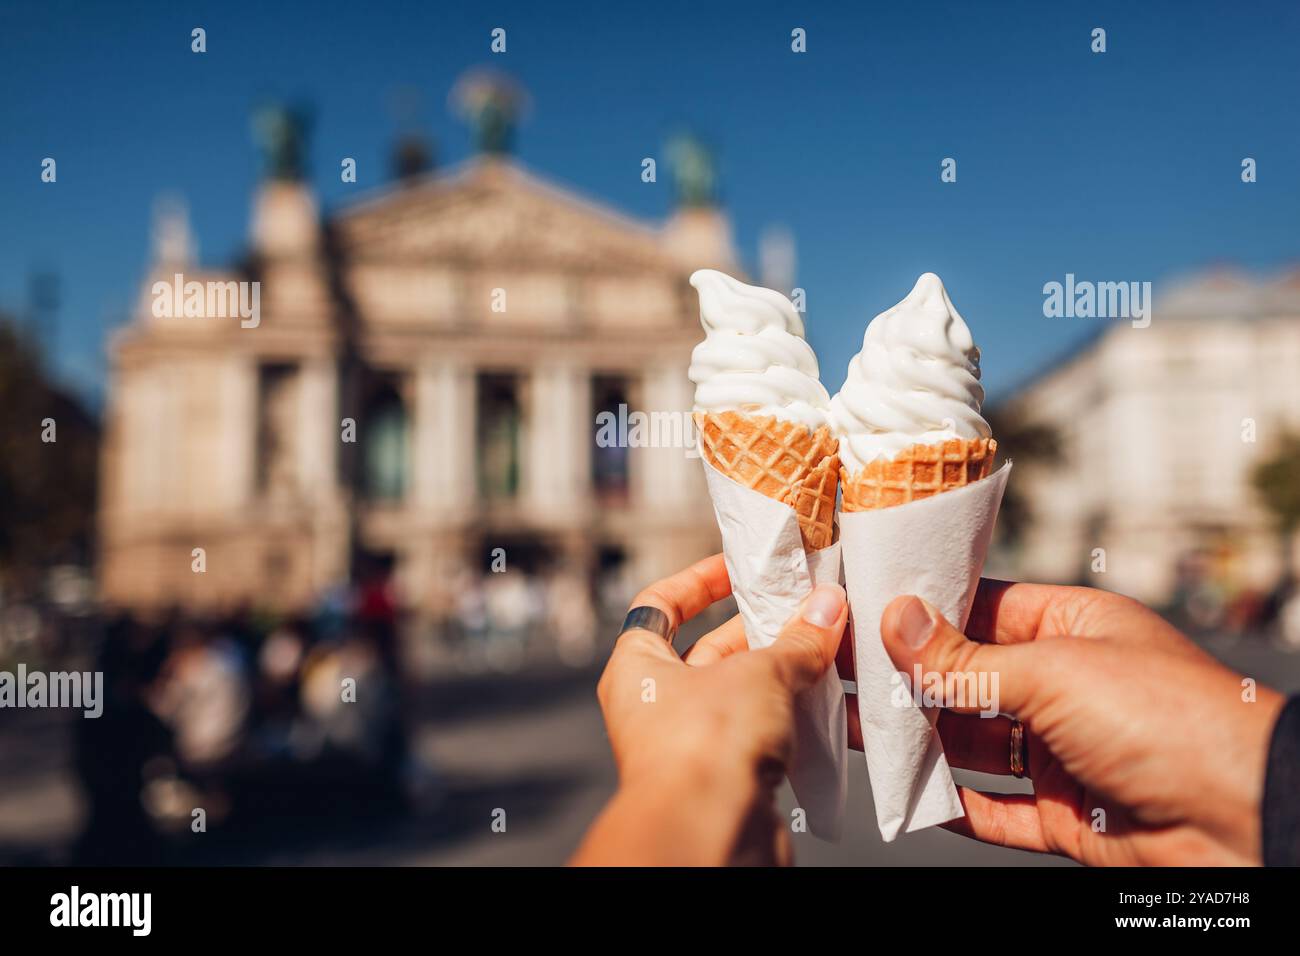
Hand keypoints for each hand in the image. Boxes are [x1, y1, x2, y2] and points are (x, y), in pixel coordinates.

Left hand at [571, 554, 847, 865]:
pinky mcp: (726, 778)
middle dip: (761, 629)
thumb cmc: (704, 746)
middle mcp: (656, 704)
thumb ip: (796, 640)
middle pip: (710, 650)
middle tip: (807, 607)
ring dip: (786, 673)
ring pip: (743, 694)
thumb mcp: (758, 672)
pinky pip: (763, 735)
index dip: (697, 581)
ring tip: (830, 647)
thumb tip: (826, 607)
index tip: (737, 566)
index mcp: (637, 667)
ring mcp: (691, 744)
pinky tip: (832, 702)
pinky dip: (794, 717)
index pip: (657, 606)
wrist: (707, 834)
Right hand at [874, 580, 1284, 865]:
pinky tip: (910, 795)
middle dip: (905, 678)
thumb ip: (966, 658)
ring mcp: (1065, 752)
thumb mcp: (1053, 670)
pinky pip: (997, 809)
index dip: (919, 611)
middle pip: (967, 679)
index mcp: (1072, 628)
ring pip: (973, 743)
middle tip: (834, 670)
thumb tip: (896, 620)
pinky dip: (953, 805)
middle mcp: (1066, 686)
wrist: (1248, 819)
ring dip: (916, 739)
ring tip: (849, 727)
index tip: (858, 608)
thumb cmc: (1167, 718)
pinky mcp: (1067, 815)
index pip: (980, 610)